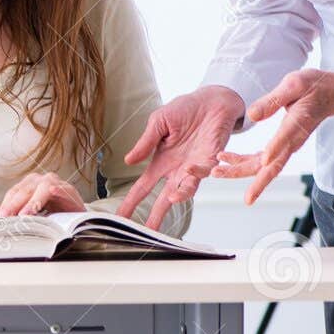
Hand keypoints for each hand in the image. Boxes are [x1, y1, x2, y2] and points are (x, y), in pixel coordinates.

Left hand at [0, 172, 86, 217]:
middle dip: (13, 206)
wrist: (77, 215)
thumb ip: (8, 214)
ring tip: (24, 215)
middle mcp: (39, 180)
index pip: (13, 194)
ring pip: (38, 190)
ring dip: (31, 203)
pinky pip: (58, 190)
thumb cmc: (52, 213)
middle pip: (23, 192)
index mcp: (28, 184)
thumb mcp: (28, 214)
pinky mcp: (68, 189)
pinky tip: (48, 196)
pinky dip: (53, 193)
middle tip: (5, 219)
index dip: (5, 206)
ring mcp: (54, 182)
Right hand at [116, 85, 245, 228]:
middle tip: (147, 232)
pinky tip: (188, 171)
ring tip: (170, 201)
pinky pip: (203, 172)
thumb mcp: (159, 122)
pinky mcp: (211, 161)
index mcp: (160, 162)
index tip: (120, 217)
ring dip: (178, 196)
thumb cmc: (185, 109)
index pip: (143, 187)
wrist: (212, 101)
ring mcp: (194, 168)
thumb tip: (128, 161)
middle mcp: (176, 170)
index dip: (131, 202)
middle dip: (155, 215)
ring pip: (185, 189)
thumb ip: (145, 142)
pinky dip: (196, 174)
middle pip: (163, 198)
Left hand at [213, 69, 333, 203]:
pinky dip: (244, 162)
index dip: (275, 149)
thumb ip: (274, 99)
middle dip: (243, 171)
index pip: (285, 139)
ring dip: (238, 170)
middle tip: (216, 173)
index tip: (263, 160)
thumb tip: (252, 115)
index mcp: (297, 123)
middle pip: (270, 164)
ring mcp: (287, 145)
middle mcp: (292, 140)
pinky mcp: (282, 145)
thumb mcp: (294, 83)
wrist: (332, 94)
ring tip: (215, 170)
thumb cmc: (314, 86)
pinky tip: (226, 160)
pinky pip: (262, 160)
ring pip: (263, 167)